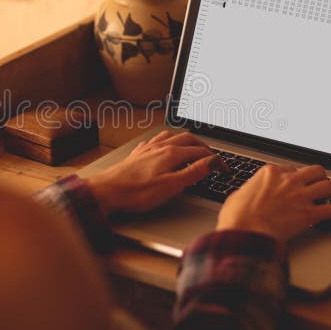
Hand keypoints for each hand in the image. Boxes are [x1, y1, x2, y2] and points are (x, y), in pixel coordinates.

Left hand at [85, 130, 228, 214]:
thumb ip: (193, 173)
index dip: (216, 160)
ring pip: (171, 136)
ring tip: (191, 148)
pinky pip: (156, 141)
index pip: (201, 151)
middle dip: (202, 145)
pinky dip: (166, 142)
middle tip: (211, 156)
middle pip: (187, 138)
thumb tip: (212, 163)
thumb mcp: (171, 186)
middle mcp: (160, 147)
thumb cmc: (136, 192)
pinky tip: (163, 148)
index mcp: (171, 153)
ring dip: (185, 140)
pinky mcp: (137, 154)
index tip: (224, 168)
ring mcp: (147, 149)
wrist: (106, 191)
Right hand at [217, 164, 330, 243]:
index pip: (290, 168)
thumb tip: (247, 196)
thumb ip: (249, 192)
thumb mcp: (237, 197)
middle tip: (322, 183)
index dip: (295, 177)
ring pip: (328, 185)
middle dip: (320, 177)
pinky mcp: (310, 214)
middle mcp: (289, 181)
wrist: (244, 232)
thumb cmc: (236, 218)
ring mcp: (301, 196)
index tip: (297, 183)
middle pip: (314, 171)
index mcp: (270, 173)